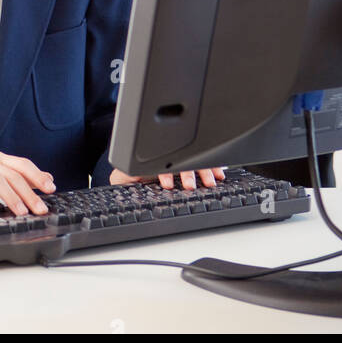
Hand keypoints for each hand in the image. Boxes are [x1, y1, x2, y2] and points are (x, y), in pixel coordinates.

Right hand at [0, 152, 55, 215]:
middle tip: (39, 209)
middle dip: (28, 193)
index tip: (50, 189)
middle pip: (11, 175)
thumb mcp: (2, 175)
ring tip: (21, 211)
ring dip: (10, 195)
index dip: (37, 176)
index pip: (22, 164)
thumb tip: (49, 179)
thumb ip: (24, 177)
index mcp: (0, 159)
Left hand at [109, 166, 225, 190]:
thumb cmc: (131, 174)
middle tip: (190, 185)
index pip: (162, 162)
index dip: (165, 173)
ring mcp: (181, 159)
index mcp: (153, 158)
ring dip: (205, 170)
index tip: (167, 184)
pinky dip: (214, 167)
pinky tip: (219, 174)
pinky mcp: (192, 163)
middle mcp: (169, 157)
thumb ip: (123, 175)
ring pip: (196, 161)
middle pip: (182, 160)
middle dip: (188, 172)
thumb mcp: (122, 175)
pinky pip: (206, 162)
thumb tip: (126, 176)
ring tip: (210, 181)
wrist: (135, 171)